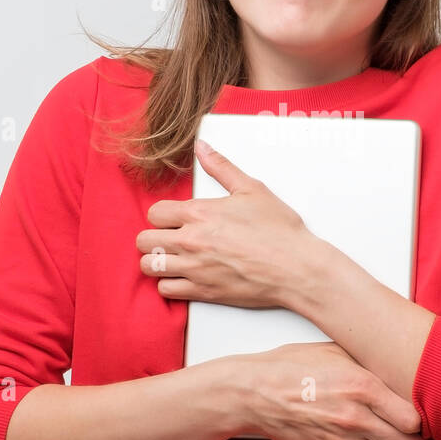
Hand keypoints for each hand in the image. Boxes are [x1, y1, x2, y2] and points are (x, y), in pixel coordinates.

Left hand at [136, 138, 320, 308]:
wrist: (295, 268)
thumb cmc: (279, 230)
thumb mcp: (251, 189)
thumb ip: (222, 167)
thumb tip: (202, 148)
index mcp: (199, 213)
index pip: (154, 213)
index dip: (162, 215)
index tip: (173, 219)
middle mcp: (191, 241)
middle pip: (144, 240)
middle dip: (154, 237)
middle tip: (169, 239)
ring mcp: (194, 268)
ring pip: (149, 266)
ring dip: (156, 261)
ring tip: (172, 258)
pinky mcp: (202, 291)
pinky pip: (165, 290)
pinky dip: (170, 284)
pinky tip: (183, 277)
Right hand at [231, 341, 429, 439]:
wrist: (258, 392)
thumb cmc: (296, 367)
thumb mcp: (339, 352)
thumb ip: (372, 367)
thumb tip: (402, 375)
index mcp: (363, 387)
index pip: (414, 419)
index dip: (422, 419)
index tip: (419, 414)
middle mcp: (356, 418)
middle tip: (415, 434)